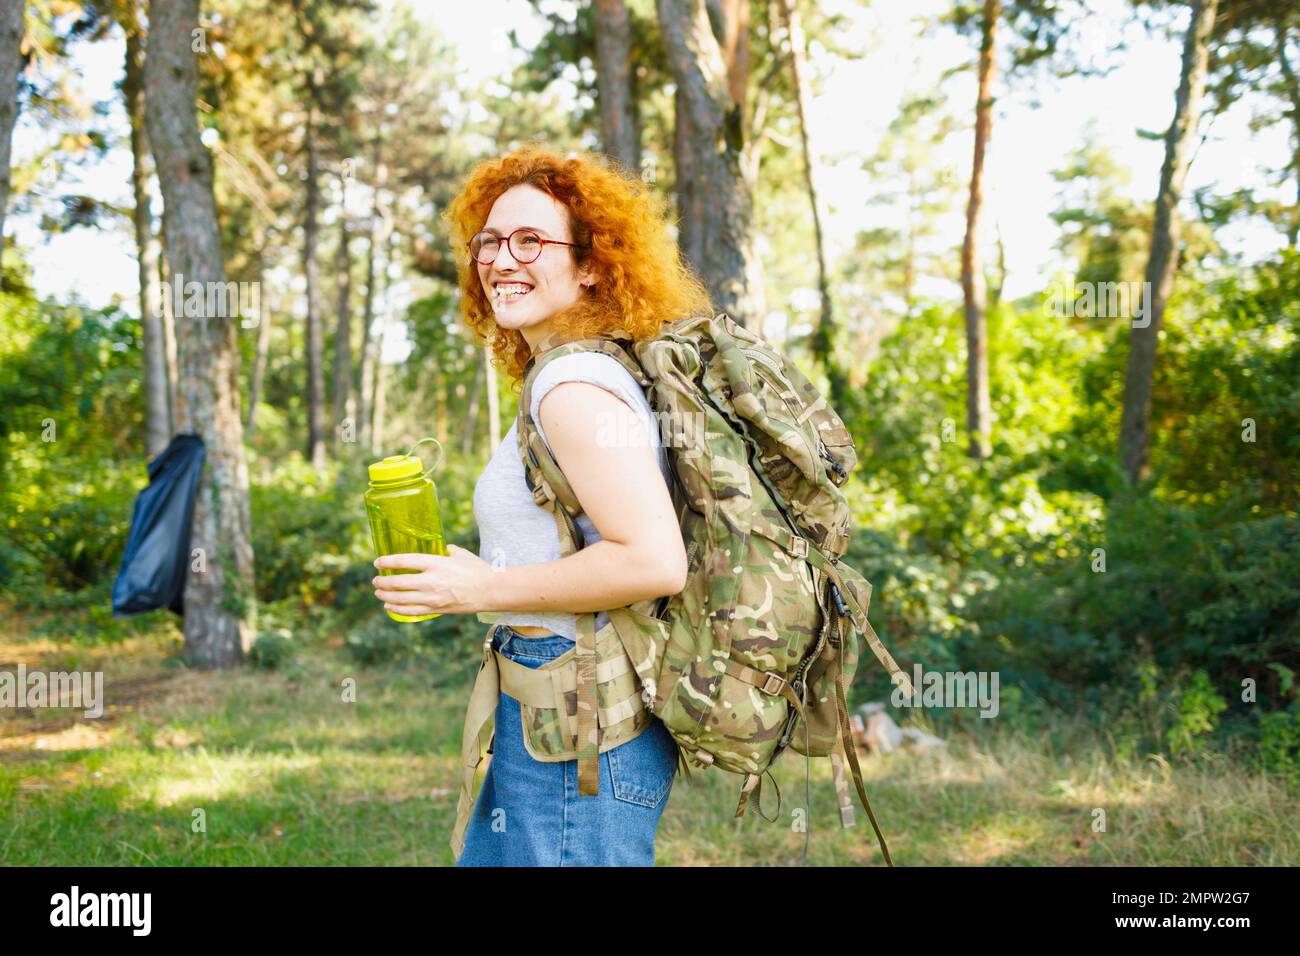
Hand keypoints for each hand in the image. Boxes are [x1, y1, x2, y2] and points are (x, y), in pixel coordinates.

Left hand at [371, 544, 493, 616]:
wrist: (489, 590)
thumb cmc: (476, 570)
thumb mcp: (459, 554)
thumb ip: (445, 550)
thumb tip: (439, 548)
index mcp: (435, 563)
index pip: (404, 561)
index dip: (387, 561)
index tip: (377, 562)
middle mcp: (430, 580)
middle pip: (397, 582)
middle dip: (382, 581)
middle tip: (376, 580)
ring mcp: (432, 597)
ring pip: (400, 599)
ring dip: (385, 596)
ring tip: (378, 593)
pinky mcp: (436, 609)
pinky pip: (411, 611)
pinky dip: (397, 609)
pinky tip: (389, 606)